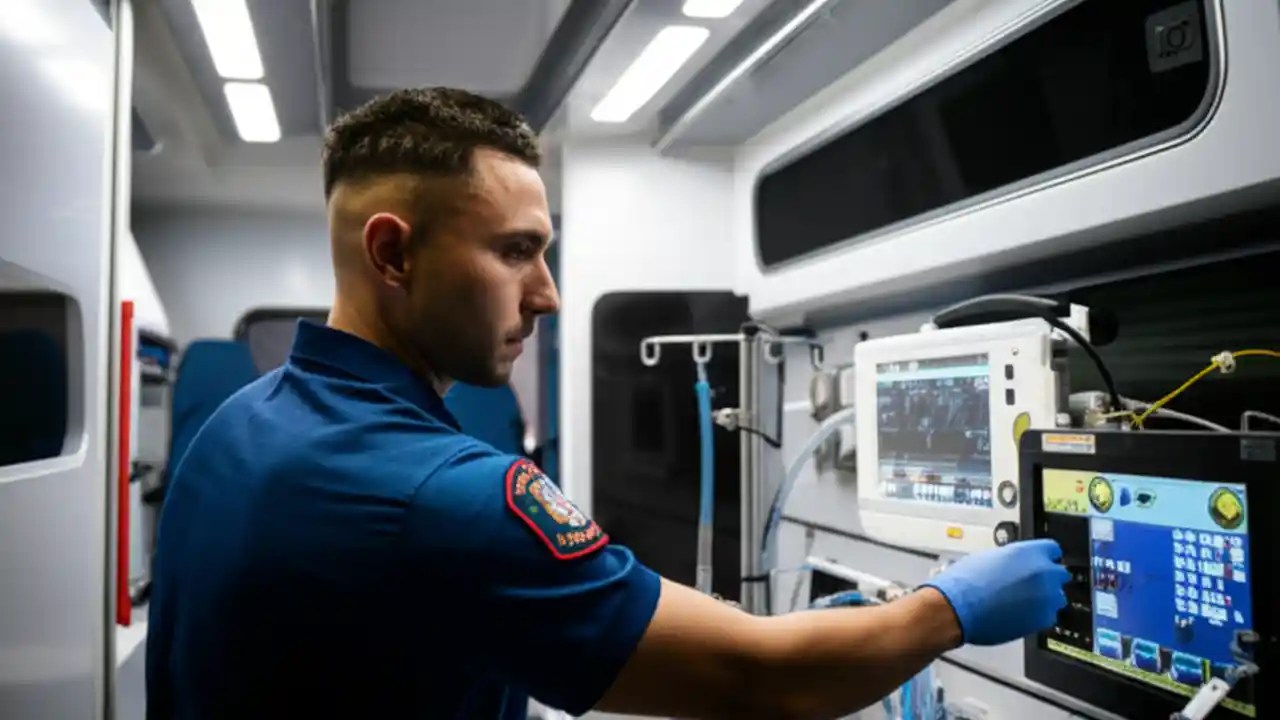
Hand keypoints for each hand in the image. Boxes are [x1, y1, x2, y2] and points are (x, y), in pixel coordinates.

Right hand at [920, 538, 1069, 645]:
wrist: (958, 608)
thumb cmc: (965, 583)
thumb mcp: (989, 557)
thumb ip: (1013, 559)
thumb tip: (1017, 564)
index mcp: (1029, 552)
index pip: (1053, 549)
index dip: (1045, 556)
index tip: (1042, 561)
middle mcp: (1042, 573)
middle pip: (1060, 573)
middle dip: (1048, 578)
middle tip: (1031, 584)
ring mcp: (1045, 597)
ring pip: (1057, 597)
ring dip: (1044, 598)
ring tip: (1022, 601)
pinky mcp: (1042, 619)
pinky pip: (1048, 615)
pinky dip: (1038, 615)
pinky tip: (1019, 613)